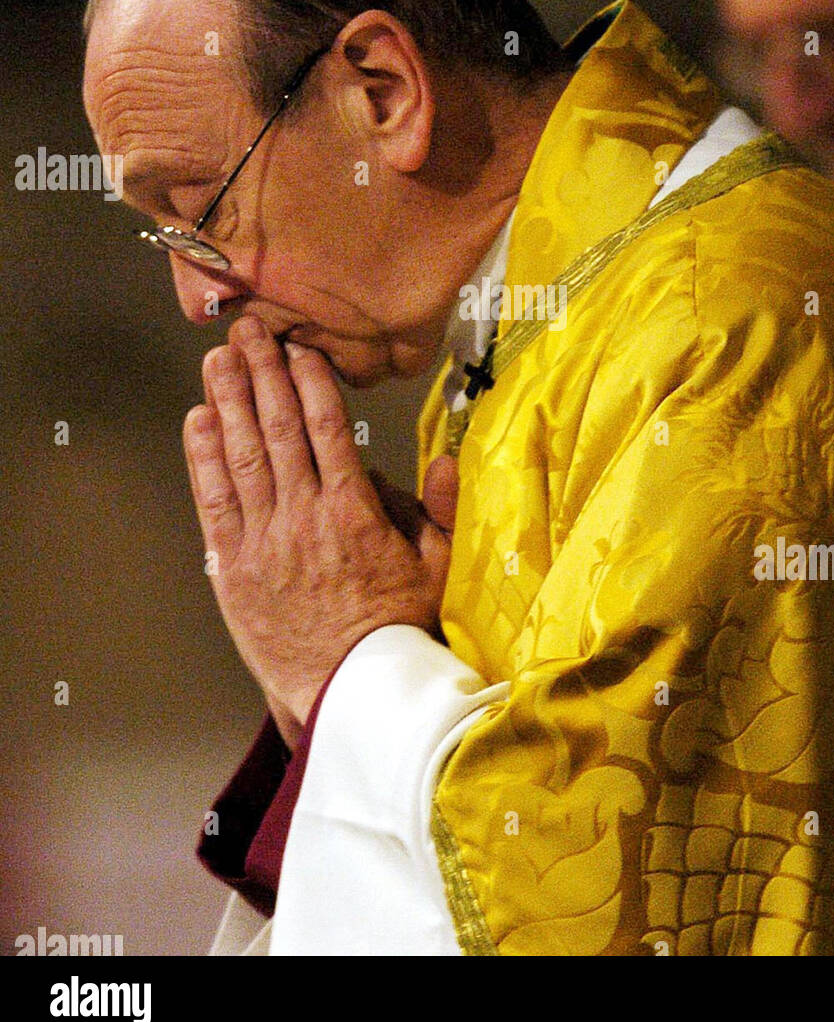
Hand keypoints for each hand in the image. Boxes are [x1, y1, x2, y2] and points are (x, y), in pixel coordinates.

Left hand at [182, 316, 452, 741]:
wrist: (351, 691)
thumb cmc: (399, 628)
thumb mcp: (440, 567)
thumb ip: (443, 509)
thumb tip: (447, 457)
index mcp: (354, 511)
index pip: (327, 428)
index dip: (308, 380)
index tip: (299, 346)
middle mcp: (303, 515)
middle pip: (278, 428)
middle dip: (262, 372)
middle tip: (249, 330)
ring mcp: (263, 540)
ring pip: (241, 455)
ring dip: (228, 400)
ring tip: (218, 358)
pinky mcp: (231, 568)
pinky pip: (214, 502)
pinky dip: (203, 457)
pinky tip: (199, 420)